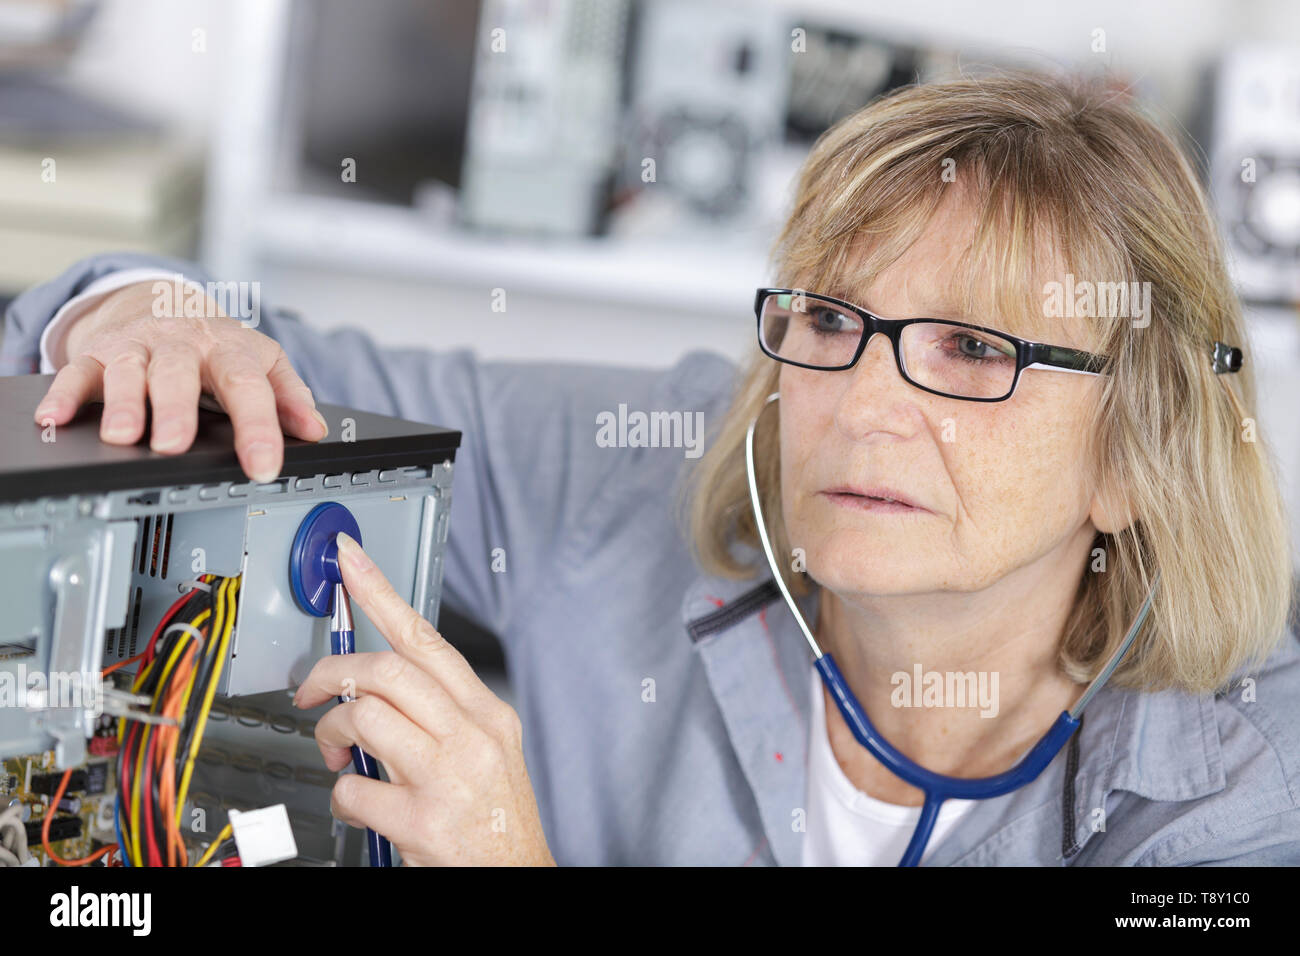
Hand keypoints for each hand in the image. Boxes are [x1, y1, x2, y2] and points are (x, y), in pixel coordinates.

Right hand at [33, 279, 326, 481]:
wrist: (168, 302)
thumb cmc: (219, 344)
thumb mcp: (263, 361)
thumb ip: (290, 395)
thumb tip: (316, 429)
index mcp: (230, 349)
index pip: (249, 388)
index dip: (259, 428)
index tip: (264, 465)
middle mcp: (182, 345)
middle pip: (180, 374)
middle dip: (177, 410)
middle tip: (175, 445)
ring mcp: (138, 346)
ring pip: (129, 371)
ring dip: (125, 404)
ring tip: (124, 437)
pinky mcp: (99, 352)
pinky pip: (78, 372)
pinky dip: (64, 394)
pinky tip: (54, 418)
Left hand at [292, 532, 554, 865]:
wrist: (517, 880)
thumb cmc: (497, 822)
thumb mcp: (488, 751)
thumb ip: (442, 715)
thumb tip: (378, 688)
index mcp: (486, 714)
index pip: (428, 640)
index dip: (382, 594)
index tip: (350, 560)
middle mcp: (472, 738)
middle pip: (389, 671)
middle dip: (334, 673)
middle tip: (313, 691)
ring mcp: (449, 778)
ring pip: (365, 718)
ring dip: (333, 735)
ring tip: (339, 755)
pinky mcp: (423, 822)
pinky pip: (355, 790)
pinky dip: (343, 796)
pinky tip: (359, 806)